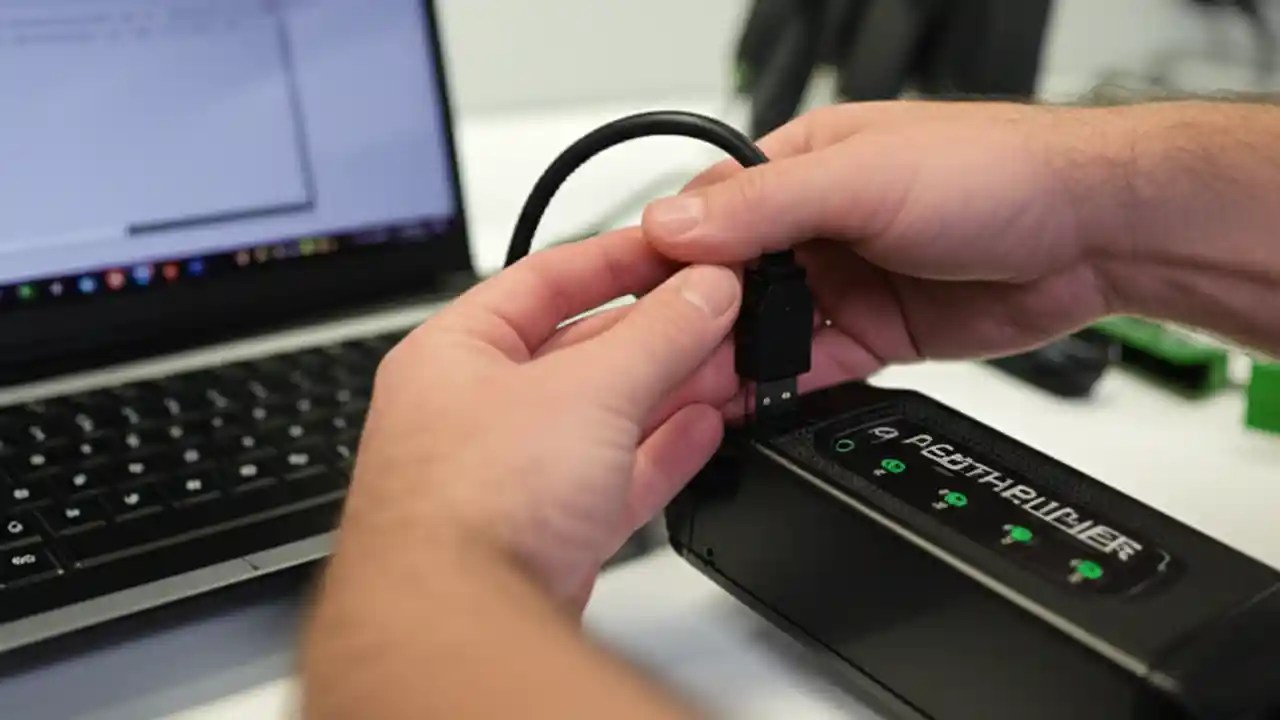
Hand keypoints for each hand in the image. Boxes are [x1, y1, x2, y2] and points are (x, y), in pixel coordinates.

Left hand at [337, 229, 740, 607]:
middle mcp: (474, 412)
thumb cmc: (470, 504)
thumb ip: (657, 334)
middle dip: (656, 330)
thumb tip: (704, 290)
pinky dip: (660, 452)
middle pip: (580, 349)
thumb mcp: (586, 390)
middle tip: (721, 308)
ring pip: (603, 416)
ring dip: (669, 389)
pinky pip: (614, 476)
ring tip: (731, 361)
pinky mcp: (545, 533)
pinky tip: (704, 428)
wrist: (461, 627)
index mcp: (454, 354)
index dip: (617, 257)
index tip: (678, 248)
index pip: (544, 279)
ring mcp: (510, 476)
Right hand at [644, 101, 1125, 390]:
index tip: (634, 303)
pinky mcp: (874, 335)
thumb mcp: (864, 177)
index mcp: (800, 165)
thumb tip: (673, 223)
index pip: (708, 215)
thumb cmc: (997, 171)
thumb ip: (764, 204)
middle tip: (653, 368)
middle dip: (691, 326)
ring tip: (687, 400)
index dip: (668, 262)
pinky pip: (810, 370)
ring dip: (730, 365)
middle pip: (728, 284)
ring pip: (763, 333)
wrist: (1096, 233)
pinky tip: (748, 414)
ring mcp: (844, 283)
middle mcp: (815, 225)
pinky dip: (779, 393)